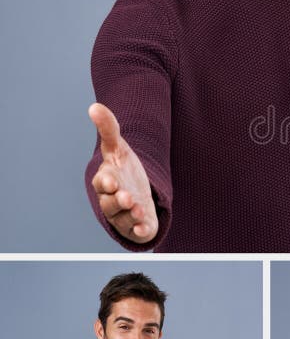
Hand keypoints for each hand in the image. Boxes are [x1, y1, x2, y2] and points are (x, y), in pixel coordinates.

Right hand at [89, 103, 157, 242]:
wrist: (138, 193)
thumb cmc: (123, 171)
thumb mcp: (119, 149)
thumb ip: (109, 129)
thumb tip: (94, 106)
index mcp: (106, 181)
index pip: (101, 183)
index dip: (105, 183)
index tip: (111, 181)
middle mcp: (112, 201)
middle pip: (110, 203)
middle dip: (117, 201)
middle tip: (127, 197)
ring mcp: (124, 215)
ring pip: (123, 218)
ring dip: (130, 215)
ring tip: (139, 208)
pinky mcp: (137, 226)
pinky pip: (136, 232)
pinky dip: (139, 232)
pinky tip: (144, 229)